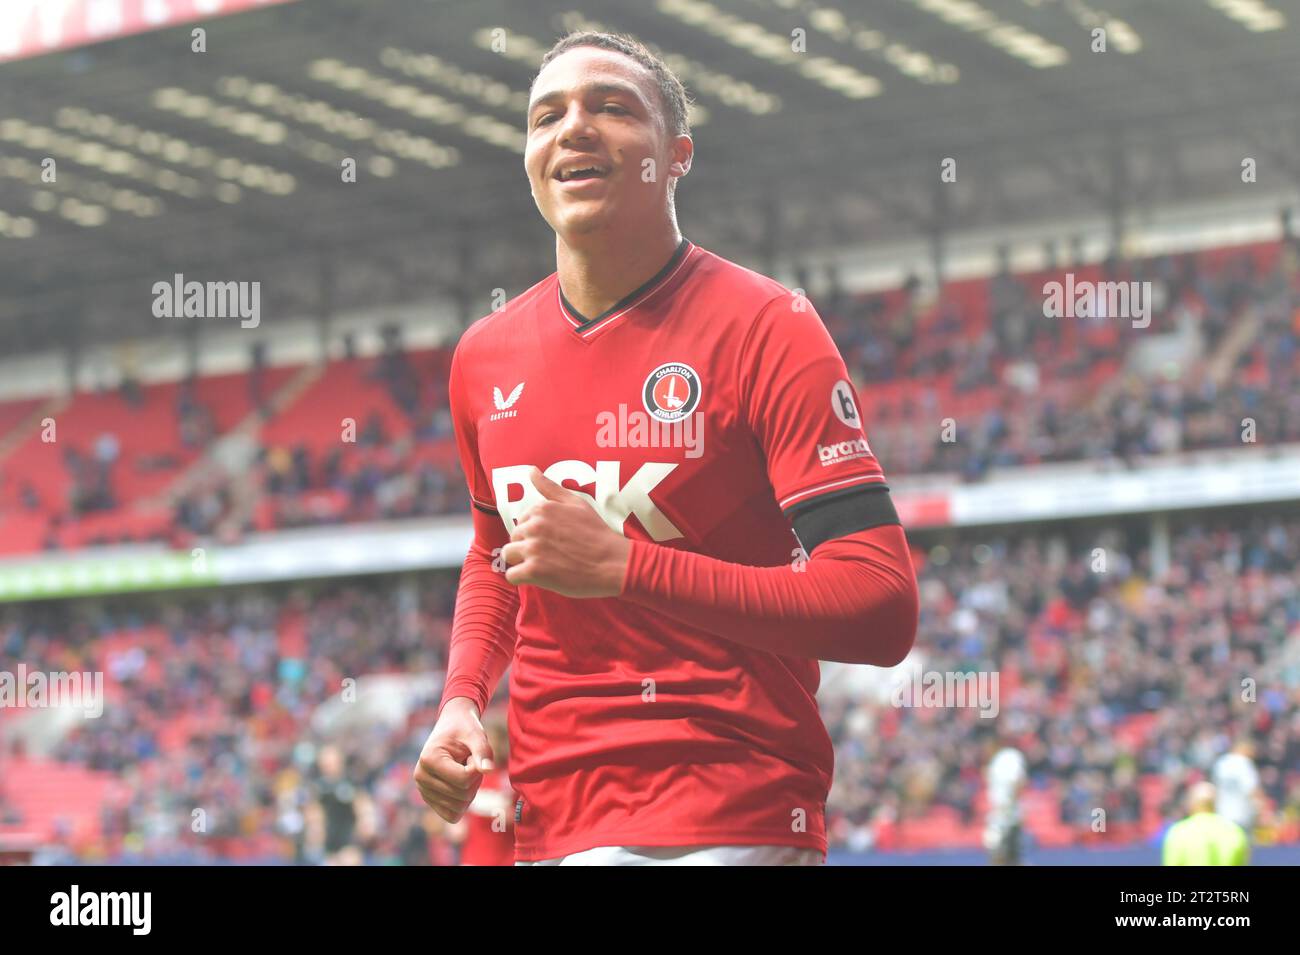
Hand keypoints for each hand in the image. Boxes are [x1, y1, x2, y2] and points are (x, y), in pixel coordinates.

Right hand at [412, 697, 493, 823]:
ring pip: (459, 807)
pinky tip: (461, 784)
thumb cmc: (464, 729)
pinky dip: (463, 803)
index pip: (464, 779)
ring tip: (463, 769)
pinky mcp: (429, 799)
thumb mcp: (476, 735)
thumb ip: (483, 751)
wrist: (452, 727)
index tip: (472, 754)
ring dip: (470, 790)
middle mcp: (421, 777)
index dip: (477, 769)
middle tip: (469, 761)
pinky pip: (452, 815)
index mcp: (429, 759)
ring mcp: (423, 790)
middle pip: (462, 795)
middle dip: (475, 780)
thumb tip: (489, 771)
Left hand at [500, 466, 631, 597]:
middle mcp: (534, 526)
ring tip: (543, 567)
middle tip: (550, 555)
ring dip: (522, 562)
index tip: (553, 541)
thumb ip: (550, 487)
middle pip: (513, 538)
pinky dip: (522, 579)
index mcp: (542, 508)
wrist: (612, 562)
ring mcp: (533, 548)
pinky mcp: (534, 571)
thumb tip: (531, 470)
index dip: (535, 533)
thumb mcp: (576, 503)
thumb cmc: (597, 534)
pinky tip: (539, 578)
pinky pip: (511, 576)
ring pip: (508, 555)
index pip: (522, 521)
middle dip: (527, 547)